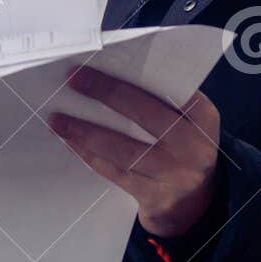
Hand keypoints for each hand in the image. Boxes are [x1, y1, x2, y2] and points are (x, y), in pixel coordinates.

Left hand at [48, 66, 220, 238]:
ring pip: (123, 148)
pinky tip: (69, 141)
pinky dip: (88, 154)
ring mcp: (174, 174)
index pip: (172, 87)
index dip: (139, 72)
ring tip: (57, 118)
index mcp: (203, 118)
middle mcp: (193, 146)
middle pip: (144, 112)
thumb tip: (109, 72)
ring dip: (85, 131)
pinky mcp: (154, 197)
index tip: (106, 56)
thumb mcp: (187, 123)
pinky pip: (114, 171)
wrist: (195, 205)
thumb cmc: (181, 149)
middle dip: (106, 92)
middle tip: (74, 78)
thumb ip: (162, 100)